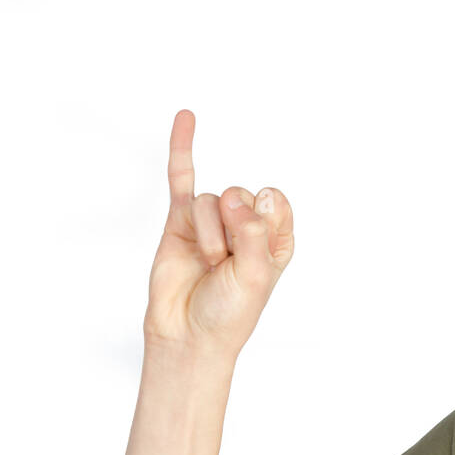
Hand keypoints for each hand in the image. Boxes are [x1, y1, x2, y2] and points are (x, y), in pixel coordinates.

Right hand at [144, 110, 293, 357]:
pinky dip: (183, 146)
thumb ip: (253, 232)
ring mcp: (212, 222)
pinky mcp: (180, 222)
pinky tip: (186, 118)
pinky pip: (181, 177)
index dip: (263, 221)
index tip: (255, 246)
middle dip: (231, 230)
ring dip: (208, 234)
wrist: (187, 336)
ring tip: (206, 263)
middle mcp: (245, 226)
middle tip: (224, 264)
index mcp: (274, 239)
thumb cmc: (228, 314)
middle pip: (241, 196)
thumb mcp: (256, 275)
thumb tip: (240, 195)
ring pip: (210, 201)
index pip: (274, 202)